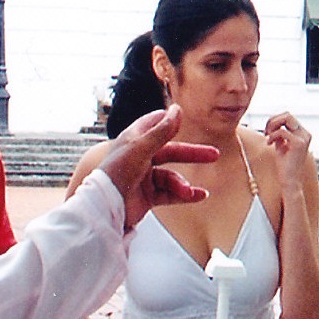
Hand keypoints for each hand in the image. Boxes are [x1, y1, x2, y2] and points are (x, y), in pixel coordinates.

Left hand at [99, 106, 218, 229]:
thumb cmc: (116, 174)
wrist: (105, 208)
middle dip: (192, 154)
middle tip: (213, 155)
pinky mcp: (147, 196)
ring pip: (171, 177)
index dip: (168, 121)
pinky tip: (197, 195)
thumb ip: (161, 131)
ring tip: (189, 191)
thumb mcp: (140, 148)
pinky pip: (170, 194)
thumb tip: (178, 110)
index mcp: (135, 140)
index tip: (182, 118)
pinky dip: (184, 195)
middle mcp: (140, 157)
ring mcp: (144, 178)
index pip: (154, 124)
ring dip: (182, 184)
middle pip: (171, 152)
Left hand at [263, 111, 313, 189]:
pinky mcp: (299, 144)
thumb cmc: (284, 165)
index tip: (267, 132)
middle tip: (266, 132)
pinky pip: (282, 131)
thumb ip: (279, 133)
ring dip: (273, 125)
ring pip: (286, 118)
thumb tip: (273, 120)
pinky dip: (273, 136)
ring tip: (268, 136)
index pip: (288, 116)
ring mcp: (303, 138)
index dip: (275, 121)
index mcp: (303, 133)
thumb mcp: (281, 145)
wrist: (289, 181)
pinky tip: (269, 144)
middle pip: (287, 114)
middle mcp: (305, 134)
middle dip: (273, 120)